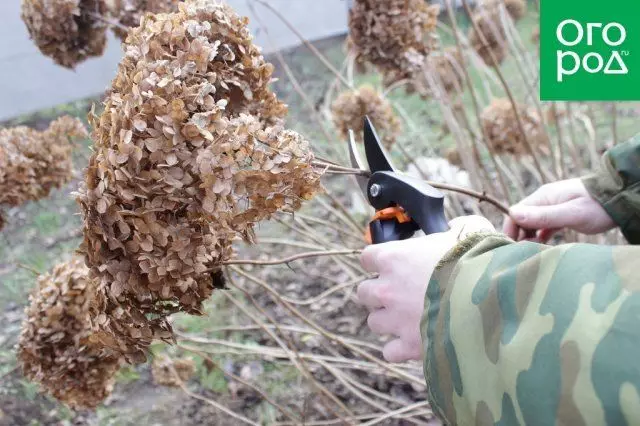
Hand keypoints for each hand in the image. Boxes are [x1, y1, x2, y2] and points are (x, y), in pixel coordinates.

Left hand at [356, 216, 494, 362]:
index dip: (379, 261)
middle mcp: (387, 288)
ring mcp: (395, 319)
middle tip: (401, 293)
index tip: (392, 264)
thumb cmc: (478, 260)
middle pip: (364, 292)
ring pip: (374, 322)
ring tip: (410, 318)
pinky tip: (416, 343)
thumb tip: (456, 228)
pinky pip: (390, 351)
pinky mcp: (409, 345)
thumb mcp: (471, 230)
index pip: (367, 257)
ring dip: (388, 320)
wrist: (490, 298)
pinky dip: (401, 349)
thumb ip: (458, 227)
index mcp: (394, 258)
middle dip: (380, 293)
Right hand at [503, 178, 615, 241]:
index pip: (515, 213)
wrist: (620, 199)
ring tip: (536, 250)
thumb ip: (542, 216)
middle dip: (520, 236)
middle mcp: (543, 200)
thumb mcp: (571, 214)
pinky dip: (540, 235)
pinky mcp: (560, 214)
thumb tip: (513, 214)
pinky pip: (542, 226)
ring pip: (531, 223)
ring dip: (530, 237)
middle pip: (521, 219)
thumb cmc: (597, 207)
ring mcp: (551, 206)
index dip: (511, 230)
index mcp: (542, 197)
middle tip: (527, 252)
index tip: (515, 248)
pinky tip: (544, 245)